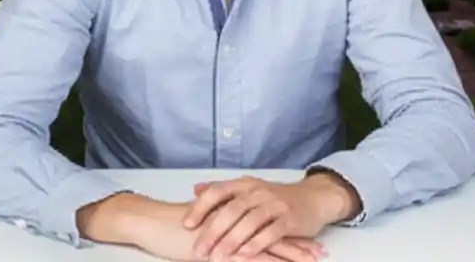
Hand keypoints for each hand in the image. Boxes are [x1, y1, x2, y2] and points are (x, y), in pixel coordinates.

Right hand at [83, 193, 324, 261]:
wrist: (154, 223)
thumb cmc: (174, 228)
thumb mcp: (204, 227)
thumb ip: (223, 229)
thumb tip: (234, 236)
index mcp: (234, 217)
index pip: (267, 226)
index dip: (289, 234)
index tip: (310, 242)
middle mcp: (236, 223)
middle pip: (273, 235)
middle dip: (298, 245)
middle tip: (319, 252)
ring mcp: (230, 236)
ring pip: (266, 246)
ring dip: (289, 255)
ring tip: (311, 260)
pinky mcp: (220, 249)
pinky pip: (248, 258)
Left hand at [183, 174, 357, 259]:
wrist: (314, 198)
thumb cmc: (276, 199)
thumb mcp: (250, 190)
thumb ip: (224, 191)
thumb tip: (196, 189)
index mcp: (245, 184)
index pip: (218, 191)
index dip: (201, 207)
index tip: (186, 224)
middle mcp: (259, 191)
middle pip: (232, 210)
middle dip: (213, 231)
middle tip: (199, 249)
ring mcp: (276, 204)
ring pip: (250, 222)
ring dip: (232, 240)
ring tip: (218, 256)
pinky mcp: (290, 219)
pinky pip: (271, 232)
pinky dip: (256, 244)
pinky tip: (244, 255)